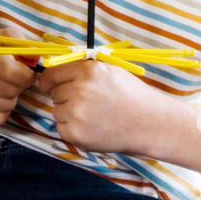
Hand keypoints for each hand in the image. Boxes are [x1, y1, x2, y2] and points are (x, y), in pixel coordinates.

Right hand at [0, 27, 36, 125]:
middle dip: (21, 85)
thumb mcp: (5, 37)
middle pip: (11, 91)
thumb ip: (23, 44)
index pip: (12, 73)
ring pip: (6, 106)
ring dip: (12, 98)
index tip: (28, 71)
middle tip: (16, 78)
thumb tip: (36, 57)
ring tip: (5, 86)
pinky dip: (3, 111)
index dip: (28, 74)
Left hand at [36, 58, 165, 153]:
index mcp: (88, 71)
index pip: (51, 73)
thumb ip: (82, 67)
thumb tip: (53, 65)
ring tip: (94, 115)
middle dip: (65, 96)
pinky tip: (92, 127)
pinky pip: (61, 128)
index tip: (50, 84)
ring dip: (69, 113)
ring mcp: (77, 114)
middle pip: (54, 92)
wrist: (150, 123)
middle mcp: (80, 90)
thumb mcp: (109, 70)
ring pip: (57, 111)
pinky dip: (72, 129)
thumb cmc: (130, 95)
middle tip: (88, 102)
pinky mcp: (76, 134)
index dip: (50, 80)